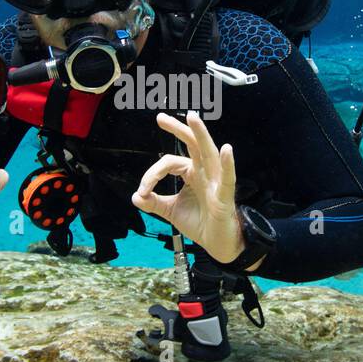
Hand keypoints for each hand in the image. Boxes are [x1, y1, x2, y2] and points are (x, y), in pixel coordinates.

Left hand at [132, 110, 245, 263]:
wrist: (216, 244)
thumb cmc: (200, 223)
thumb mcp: (171, 211)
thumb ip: (154, 202)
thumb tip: (135, 196)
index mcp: (191, 172)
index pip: (169, 162)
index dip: (152, 174)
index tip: (143, 191)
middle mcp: (204, 172)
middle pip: (192, 144)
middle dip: (178, 129)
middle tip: (160, 118)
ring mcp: (216, 181)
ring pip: (209, 153)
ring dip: (201, 134)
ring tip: (193, 117)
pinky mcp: (224, 196)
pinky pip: (227, 178)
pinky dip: (227, 164)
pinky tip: (226, 150)